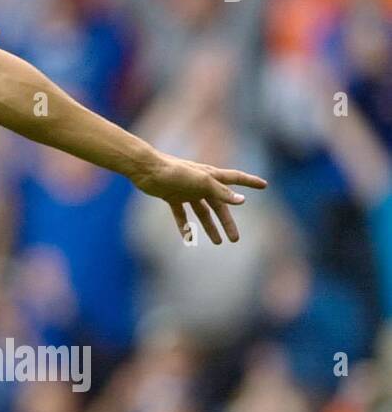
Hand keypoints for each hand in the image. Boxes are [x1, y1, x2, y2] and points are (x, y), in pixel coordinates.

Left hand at [130, 152, 266, 243]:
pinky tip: (188, 238)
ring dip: (209, 226)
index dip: (250, 182)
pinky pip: (181, 213)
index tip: (264, 185)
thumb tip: (242, 201)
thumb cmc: (175, 172)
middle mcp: (201, 183)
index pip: (236, 179)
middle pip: (219, 205)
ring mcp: (186, 190)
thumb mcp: (201, 182)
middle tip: (236, 239)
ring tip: (218, 242)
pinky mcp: (171, 196)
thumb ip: (221, 192)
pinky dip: (185, 225)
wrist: (147, 169)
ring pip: (202, 211)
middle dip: (227, 222)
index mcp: (211, 176)